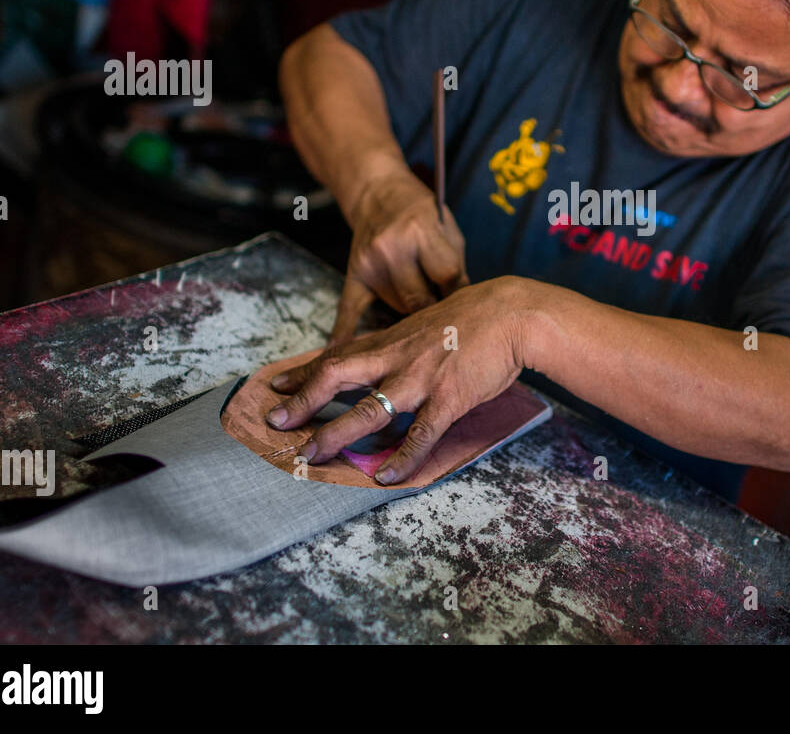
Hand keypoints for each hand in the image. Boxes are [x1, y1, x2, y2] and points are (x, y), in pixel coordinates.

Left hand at [265, 277, 533, 483]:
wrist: (514, 313)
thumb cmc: (477, 317)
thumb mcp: (428, 322)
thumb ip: (405, 342)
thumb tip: (389, 357)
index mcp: (393, 340)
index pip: (337, 354)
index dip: (304, 372)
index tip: (277, 385)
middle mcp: (398, 357)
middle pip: (336, 376)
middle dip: (302, 401)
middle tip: (275, 424)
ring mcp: (421, 379)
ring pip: (368, 410)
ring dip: (335, 434)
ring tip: (311, 456)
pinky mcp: (448, 398)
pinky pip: (420, 434)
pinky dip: (401, 458)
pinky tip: (385, 476)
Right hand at [332, 170, 469, 343]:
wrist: (378, 192)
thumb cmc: (422, 213)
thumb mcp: (447, 229)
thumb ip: (455, 268)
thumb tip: (463, 311)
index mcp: (420, 231)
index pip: (447, 277)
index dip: (460, 294)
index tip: (468, 307)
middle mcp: (391, 248)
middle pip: (420, 301)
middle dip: (436, 313)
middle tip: (446, 320)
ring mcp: (369, 263)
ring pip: (398, 308)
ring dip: (412, 312)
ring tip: (424, 311)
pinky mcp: (354, 274)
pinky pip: (349, 310)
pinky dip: (345, 333)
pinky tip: (340, 352)